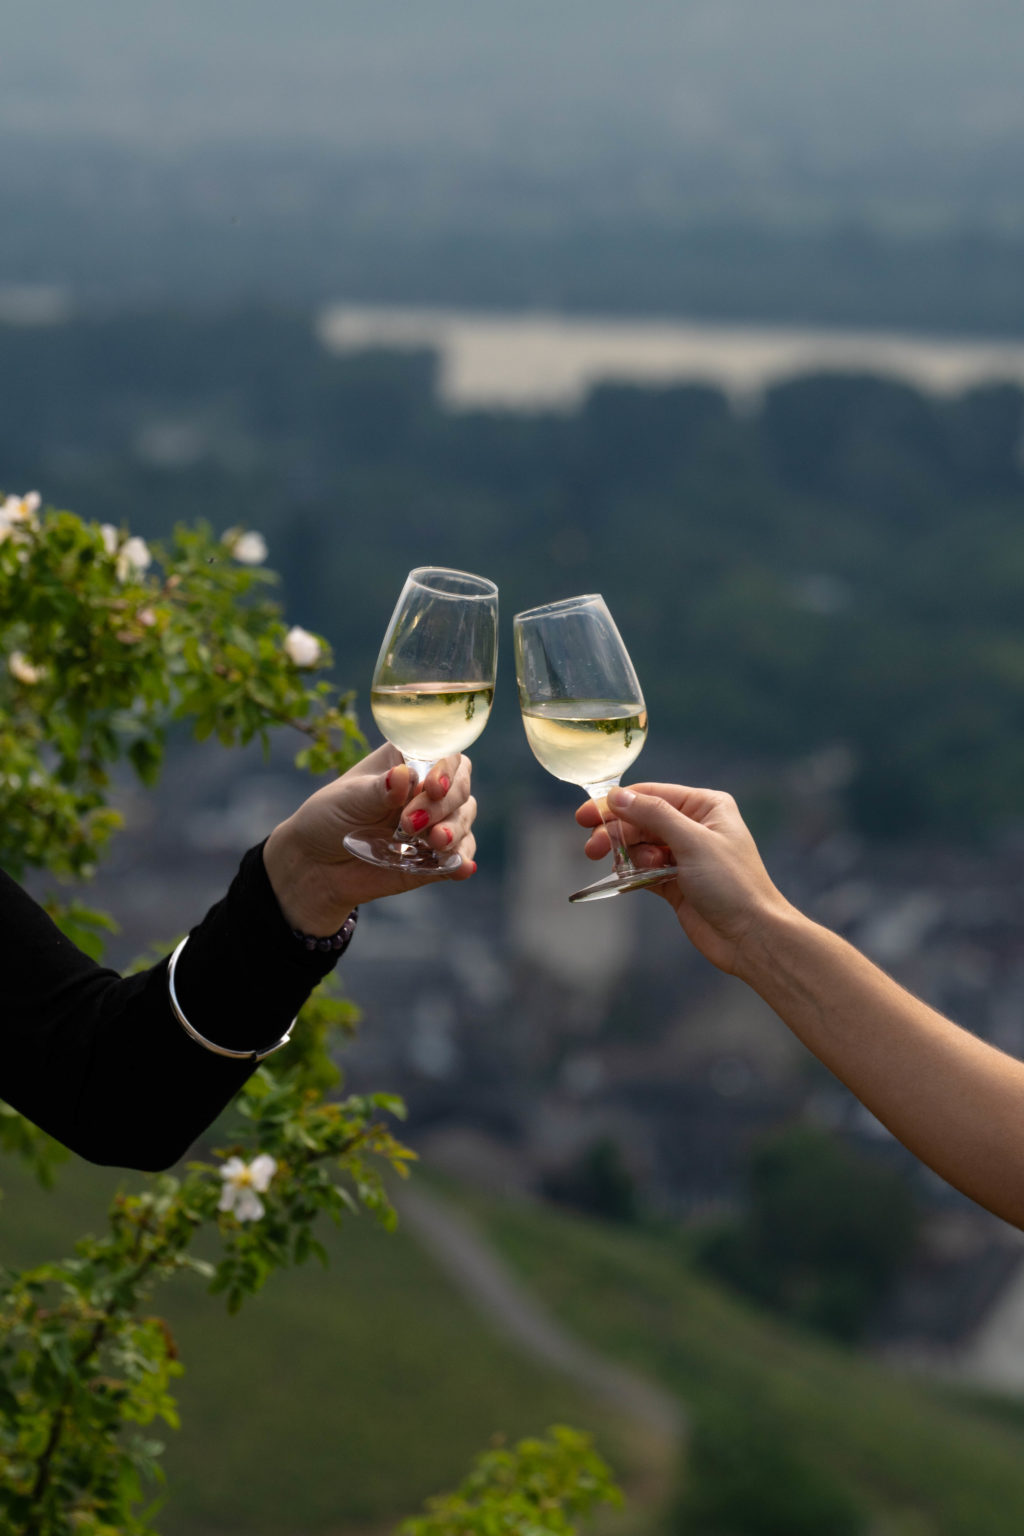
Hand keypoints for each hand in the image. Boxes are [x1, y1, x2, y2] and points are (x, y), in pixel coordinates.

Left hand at [264, 743, 476, 934]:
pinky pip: (460, 856)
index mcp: (408, 762)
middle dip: (442, 804)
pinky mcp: (437, 856)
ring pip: (464, 818)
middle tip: (410, 822)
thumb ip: (378, 790)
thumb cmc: (330, 817)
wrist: (317, 864)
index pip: (444, 754)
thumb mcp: (347, 799)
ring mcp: (435, 822)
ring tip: (434, 842)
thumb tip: (404, 776)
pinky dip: (462, 861)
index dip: (446, 768)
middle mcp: (427, 789)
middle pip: (460, 786)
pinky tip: (461, 867)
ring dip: (455, 830)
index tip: (432, 786)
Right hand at [575, 783, 791, 973]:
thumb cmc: (732, 884)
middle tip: (592, 849)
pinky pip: (643, 870)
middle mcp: (695, 827)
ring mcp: (684, 855)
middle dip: (617, 833)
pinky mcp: (675, 882)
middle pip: (641, 821)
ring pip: (639, 846)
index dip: (617, 804)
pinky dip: (633, 873)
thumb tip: (618, 796)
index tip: (585, 815)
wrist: (751, 937)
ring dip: (627, 856)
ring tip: (622, 869)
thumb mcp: (692, 842)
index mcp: (706, 807)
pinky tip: (627, 878)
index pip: (651, 796)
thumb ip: (653, 815)